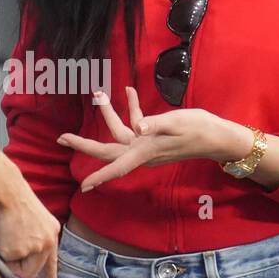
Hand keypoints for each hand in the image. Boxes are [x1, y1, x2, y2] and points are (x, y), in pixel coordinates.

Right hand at [0, 184, 59, 277]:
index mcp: (52, 231)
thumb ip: (32, 239)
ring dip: (8, 260)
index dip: (51, 276)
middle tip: (7, 255)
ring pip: (19, 269)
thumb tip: (21, 259)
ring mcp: (35, 247)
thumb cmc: (11, 199)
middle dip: (19, 268)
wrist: (4, 189)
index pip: (53, 260)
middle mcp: (48, 241)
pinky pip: (5, 262)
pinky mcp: (19, 250)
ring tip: (3, 235)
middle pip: (34, 271)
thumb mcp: (31, 219)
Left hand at [57, 86, 251, 190]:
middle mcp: (142, 151)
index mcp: (145, 150)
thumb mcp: (178, 122)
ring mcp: (147, 145)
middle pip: (108, 150)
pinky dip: (132, 109)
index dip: (99, 176)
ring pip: (120, 133)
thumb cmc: (199, 130)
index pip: (117, 165)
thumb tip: (139, 126)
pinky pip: (136, 124)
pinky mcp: (153, 137)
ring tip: (99, 94)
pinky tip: (129, 92)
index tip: (83, 185)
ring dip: (109, 114)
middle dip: (84, 144)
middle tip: (62, 137)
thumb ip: (156, 123)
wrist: (217, 136)